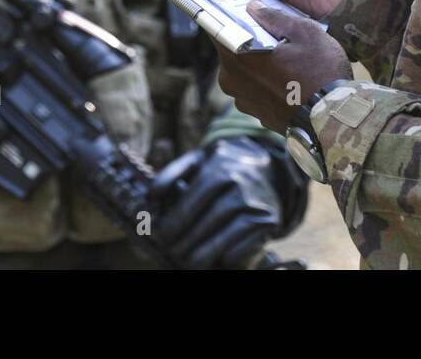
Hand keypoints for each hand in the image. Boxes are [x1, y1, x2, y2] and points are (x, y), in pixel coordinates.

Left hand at [149, 138, 290, 268]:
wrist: (267, 168)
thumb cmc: (223, 167)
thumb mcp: (198, 160)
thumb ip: (171, 173)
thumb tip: (151, 198)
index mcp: (221, 165)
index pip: (192, 201)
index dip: (175, 223)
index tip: (163, 236)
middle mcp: (242, 184)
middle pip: (206, 224)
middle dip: (184, 243)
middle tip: (172, 250)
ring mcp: (257, 205)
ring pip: (222, 240)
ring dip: (200, 256)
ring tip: (188, 260)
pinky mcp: (269, 223)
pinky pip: (241, 249)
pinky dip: (226, 258)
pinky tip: (215, 257)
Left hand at [215, 3, 351, 132]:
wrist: (334, 119)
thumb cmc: (321, 73)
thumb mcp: (304, 33)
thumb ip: (273, 17)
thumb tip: (254, 8)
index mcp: (236, 55)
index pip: (218, 28)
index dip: (229, 17)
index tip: (241, 12)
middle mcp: (231, 80)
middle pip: (233, 50)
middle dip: (250, 41)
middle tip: (276, 35)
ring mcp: (243, 100)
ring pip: (246, 72)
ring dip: (260, 64)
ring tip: (288, 59)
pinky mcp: (257, 115)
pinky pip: (257, 90)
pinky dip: (268, 83)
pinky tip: (291, 79)